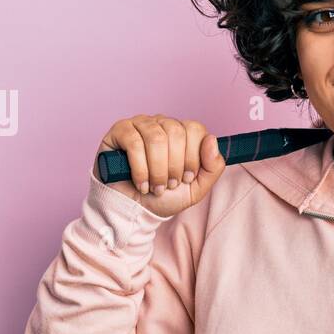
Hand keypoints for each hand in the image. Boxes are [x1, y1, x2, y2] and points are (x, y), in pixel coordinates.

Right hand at [92, 115, 225, 217]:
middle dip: (175, 166)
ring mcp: (140, 124)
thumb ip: (213, 167)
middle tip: (169, 185)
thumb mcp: (196, 188)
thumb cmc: (164, 196)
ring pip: (156, 138)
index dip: (192, 157)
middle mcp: (162, 123)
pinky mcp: (120, 131)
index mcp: (182, 132)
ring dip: (158, 170)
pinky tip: (141, 184)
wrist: (135, 209)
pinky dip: (140, 169)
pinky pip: (134, 142)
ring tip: (156, 187)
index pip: (195, 129)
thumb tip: (212, 139)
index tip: (186, 179)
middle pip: (176, 132)